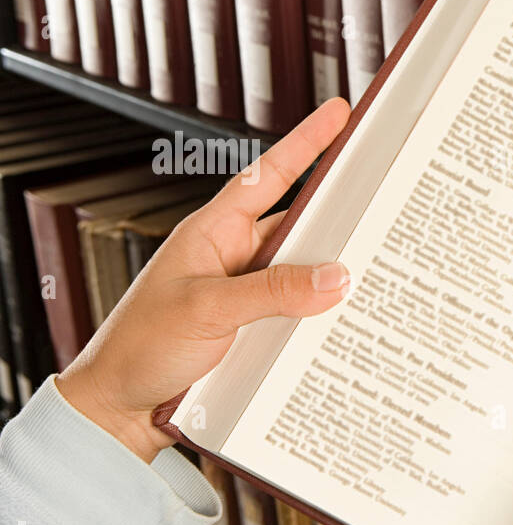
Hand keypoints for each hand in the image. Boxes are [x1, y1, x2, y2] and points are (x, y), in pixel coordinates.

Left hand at [57, 98, 353, 463]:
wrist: (117, 410)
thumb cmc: (139, 348)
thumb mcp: (206, 311)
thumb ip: (272, 291)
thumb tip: (335, 275)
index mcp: (212, 233)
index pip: (267, 177)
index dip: (305, 144)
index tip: (339, 114)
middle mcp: (232, 258)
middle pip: (299, 227)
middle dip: (338, 219)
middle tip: (382, 205)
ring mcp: (244, 295)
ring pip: (303, 274)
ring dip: (330, 279)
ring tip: (373, 274)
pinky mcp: (253, 332)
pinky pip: (298, 314)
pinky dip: (320, 317)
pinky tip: (344, 325)